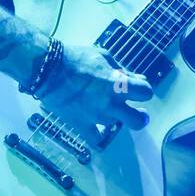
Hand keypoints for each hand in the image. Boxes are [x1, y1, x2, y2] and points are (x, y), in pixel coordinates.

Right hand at [35, 42, 153, 137]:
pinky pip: (94, 139)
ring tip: (107, 108)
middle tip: (139, 112)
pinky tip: (97, 128)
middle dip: (141, 116)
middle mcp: (111, 103)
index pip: (145, 92)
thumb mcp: (104, 56)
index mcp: (118, 84)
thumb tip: (137, 79)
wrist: (48, 69)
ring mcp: (96, 116)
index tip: (138, 87)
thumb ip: (122, 69)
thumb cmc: (77, 58)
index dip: (144, 89)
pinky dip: (97, 134)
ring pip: (115, 125)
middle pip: (138, 120)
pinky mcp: (81, 125)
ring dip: (115, 117)